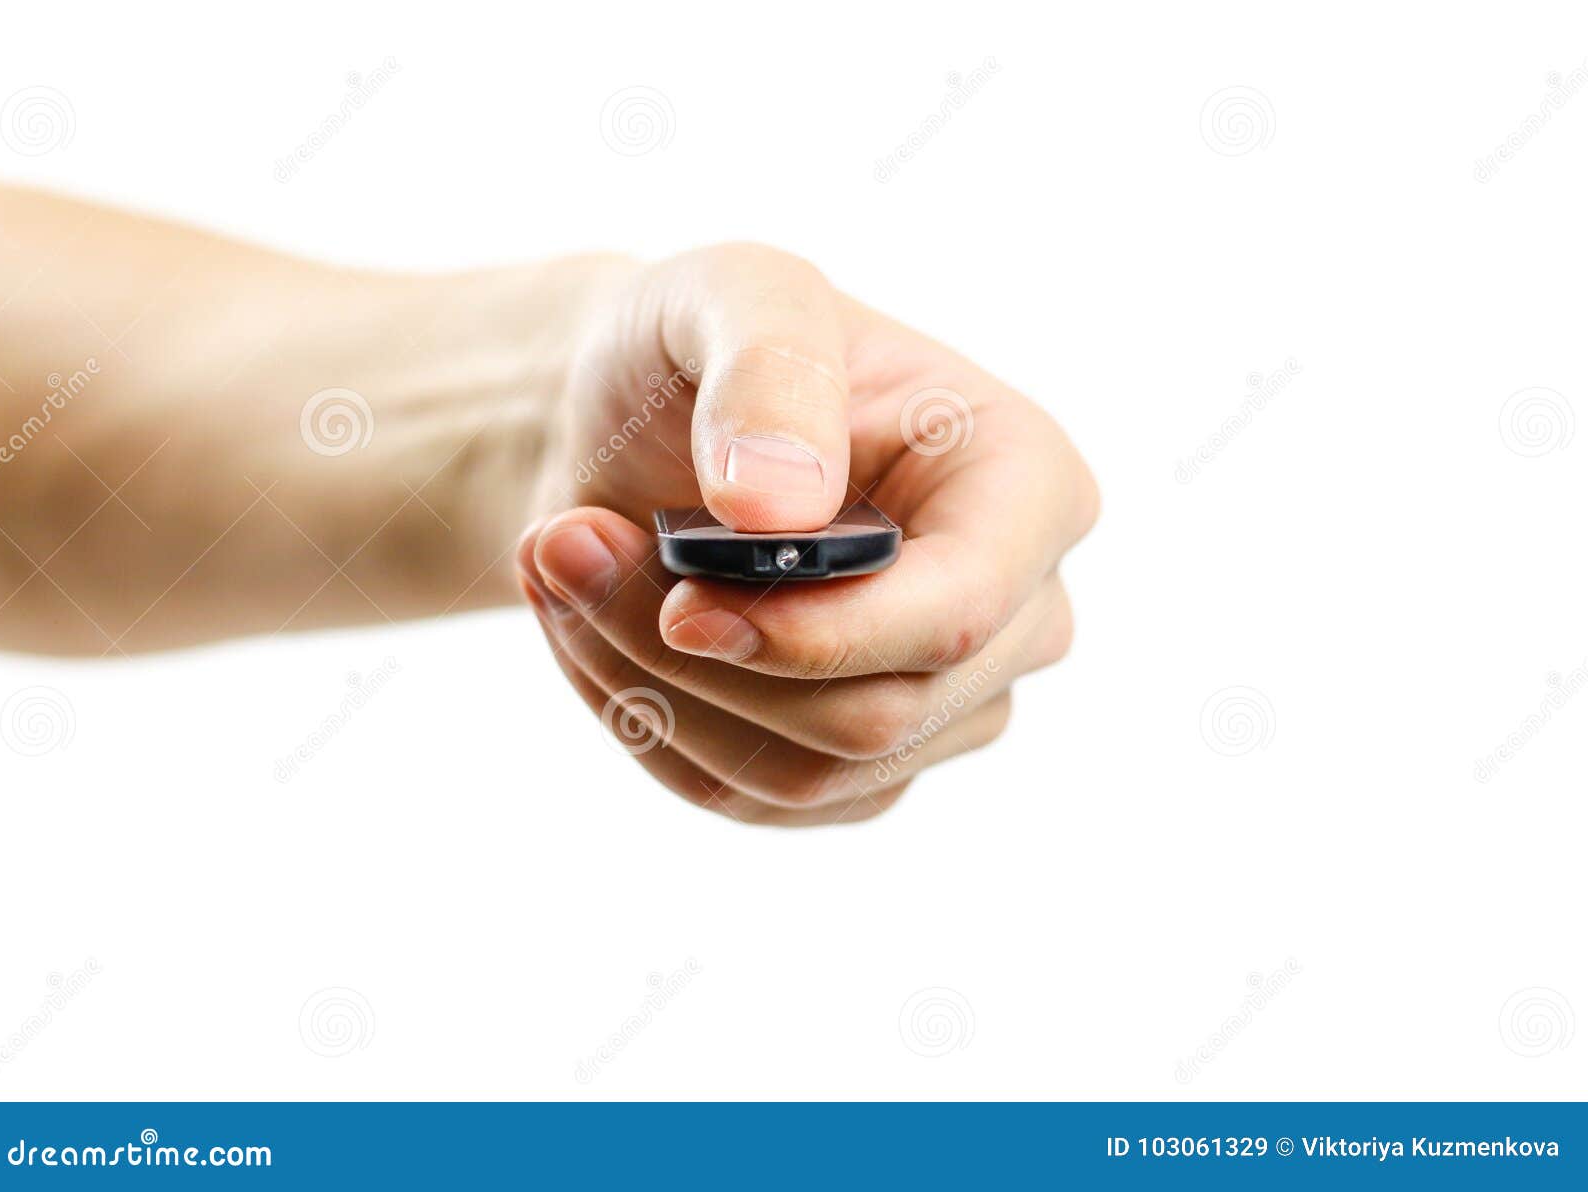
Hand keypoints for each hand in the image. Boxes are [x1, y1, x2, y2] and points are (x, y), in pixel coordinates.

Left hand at [516, 245, 1097, 825]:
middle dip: (699, 656)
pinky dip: (650, 721)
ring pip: (805, 773)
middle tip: (566, 550)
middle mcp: (1015, 611)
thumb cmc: (699, 345)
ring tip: (567, 564)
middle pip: (877, 715)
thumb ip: (768, 366)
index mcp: (1026, 486)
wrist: (629, 422)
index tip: (681, 602)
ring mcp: (946, 703)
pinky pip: (753, 795)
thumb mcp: (726, 292)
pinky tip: (598, 623)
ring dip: (653, 686)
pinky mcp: (863, 767)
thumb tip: (780, 507)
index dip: (819, 633)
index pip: (959, 614)